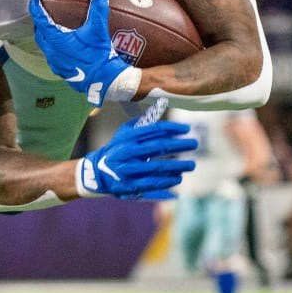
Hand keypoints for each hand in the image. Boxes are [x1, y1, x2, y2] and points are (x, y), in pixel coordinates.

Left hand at [29, 0, 140, 105]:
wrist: (105, 81)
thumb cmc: (99, 55)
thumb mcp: (98, 29)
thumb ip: (98, 7)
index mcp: (56, 40)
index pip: (40, 20)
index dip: (35, 8)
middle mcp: (52, 53)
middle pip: (40, 35)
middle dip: (39, 24)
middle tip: (43, 15)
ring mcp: (56, 64)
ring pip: (46, 48)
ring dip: (47, 38)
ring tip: (53, 31)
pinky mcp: (63, 73)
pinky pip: (54, 58)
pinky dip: (56, 50)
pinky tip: (66, 49)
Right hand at [76, 106, 197, 199]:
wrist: (96, 172)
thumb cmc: (117, 149)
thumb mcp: (125, 133)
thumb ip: (142, 123)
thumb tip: (160, 107)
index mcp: (128, 137)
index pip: (154, 130)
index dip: (172, 128)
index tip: (187, 128)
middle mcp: (127, 152)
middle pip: (158, 148)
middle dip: (179, 145)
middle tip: (195, 144)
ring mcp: (128, 170)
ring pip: (157, 168)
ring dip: (177, 167)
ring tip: (191, 165)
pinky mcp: (129, 186)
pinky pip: (152, 185)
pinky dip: (166, 185)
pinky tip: (178, 182)